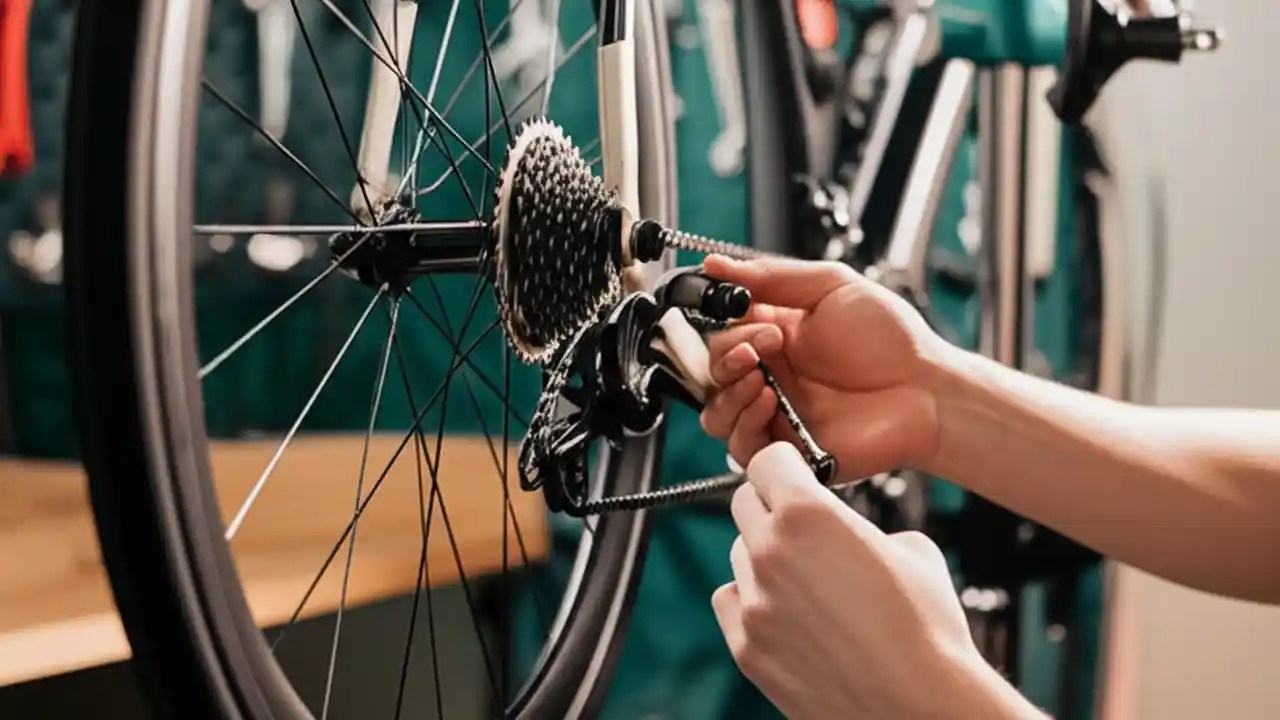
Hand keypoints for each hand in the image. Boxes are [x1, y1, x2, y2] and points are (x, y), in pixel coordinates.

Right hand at [700, 255, 946, 479]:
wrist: (928, 391)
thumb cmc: (893, 342)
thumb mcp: (833, 286)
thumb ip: (772, 275)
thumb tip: (715, 264)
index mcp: (776, 336)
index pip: (721, 333)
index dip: (725, 324)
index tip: (745, 313)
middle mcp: (771, 377)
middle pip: (712, 374)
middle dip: (727, 356)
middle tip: (765, 346)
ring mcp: (777, 415)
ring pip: (716, 415)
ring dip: (729, 393)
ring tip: (761, 379)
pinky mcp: (788, 450)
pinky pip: (741, 447)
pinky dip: (746, 424)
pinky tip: (771, 403)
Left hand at [712, 443, 1042, 719]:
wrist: (918, 705)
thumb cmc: (927, 631)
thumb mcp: (913, 549)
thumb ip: (863, 526)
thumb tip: (850, 532)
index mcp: (807, 515)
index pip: (765, 462)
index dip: (783, 465)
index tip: (793, 473)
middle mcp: (769, 553)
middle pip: (744, 504)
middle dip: (771, 506)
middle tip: (801, 525)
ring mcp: (753, 602)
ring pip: (740, 556)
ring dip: (765, 557)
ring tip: (809, 582)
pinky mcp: (746, 646)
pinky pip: (732, 603)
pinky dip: (751, 601)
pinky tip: (788, 613)